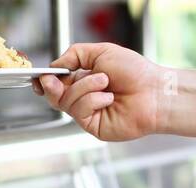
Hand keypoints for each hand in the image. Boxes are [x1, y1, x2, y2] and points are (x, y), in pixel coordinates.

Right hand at [33, 43, 165, 141]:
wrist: (154, 92)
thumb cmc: (135, 72)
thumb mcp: (101, 52)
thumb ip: (74, 54)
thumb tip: (55, 65)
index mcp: (84, 79)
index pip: (57, 82)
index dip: (46, 80)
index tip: (42, 76)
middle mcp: (84, 97)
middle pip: (54, 95)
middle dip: (53, 85)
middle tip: (55, 79)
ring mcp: (88, 113)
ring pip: (66, 101)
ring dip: (85, 87)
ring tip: (105, 82)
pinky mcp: (93, 126)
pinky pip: (80, 111)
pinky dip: (93, 100)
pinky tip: (109, 98)